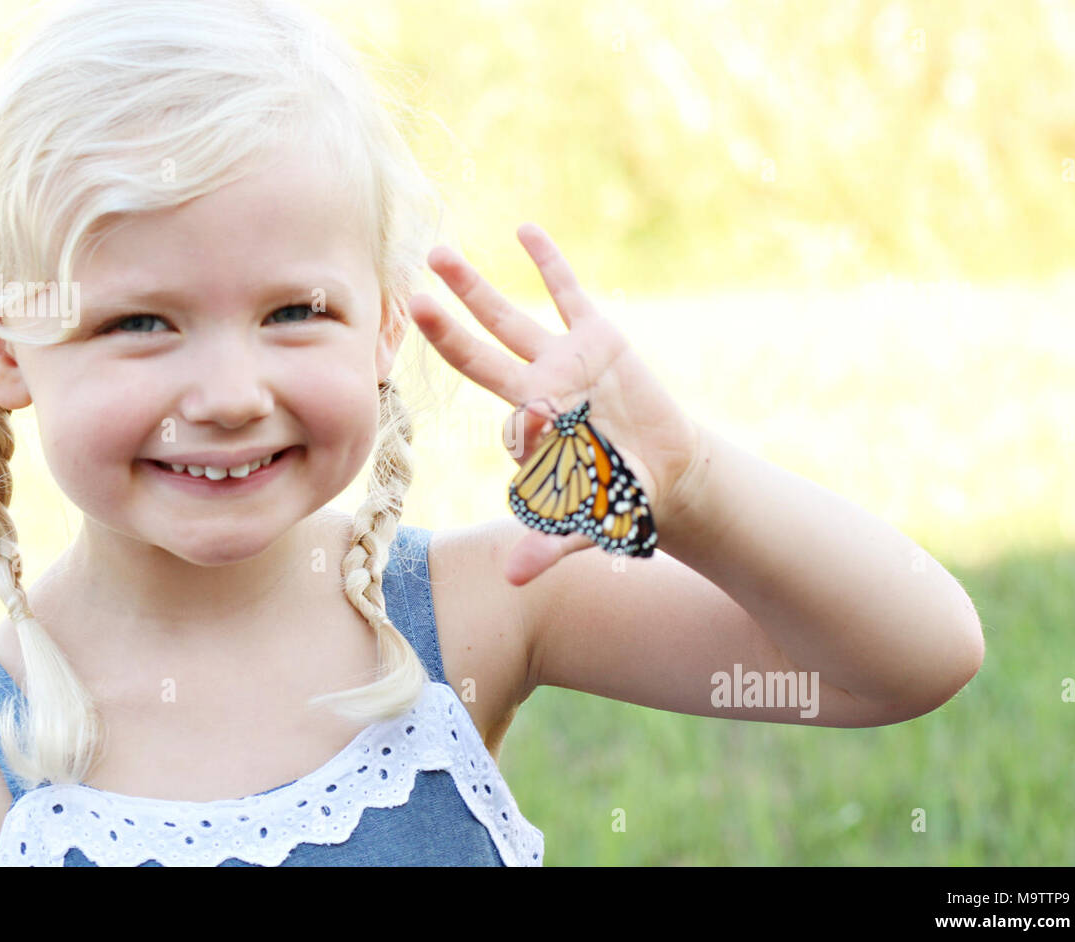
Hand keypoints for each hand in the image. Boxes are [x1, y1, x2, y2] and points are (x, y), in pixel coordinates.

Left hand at [407, 222, 701, 585]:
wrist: (665, 474)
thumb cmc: (621, 501)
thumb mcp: (590, 524)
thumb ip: (551, 544)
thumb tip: (513, 578)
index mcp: (530, 429)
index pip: (512, 420)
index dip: (528, 428)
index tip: (547, 423)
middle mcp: (536, 386)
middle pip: (479, 353)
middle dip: (447, 328)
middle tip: (410, 298)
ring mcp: (563, 359)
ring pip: (510, 316)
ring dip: (475, 287)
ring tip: (439, 254)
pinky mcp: (597, 338)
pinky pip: (568, 293)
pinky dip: (548, 264)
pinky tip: (523, 230)